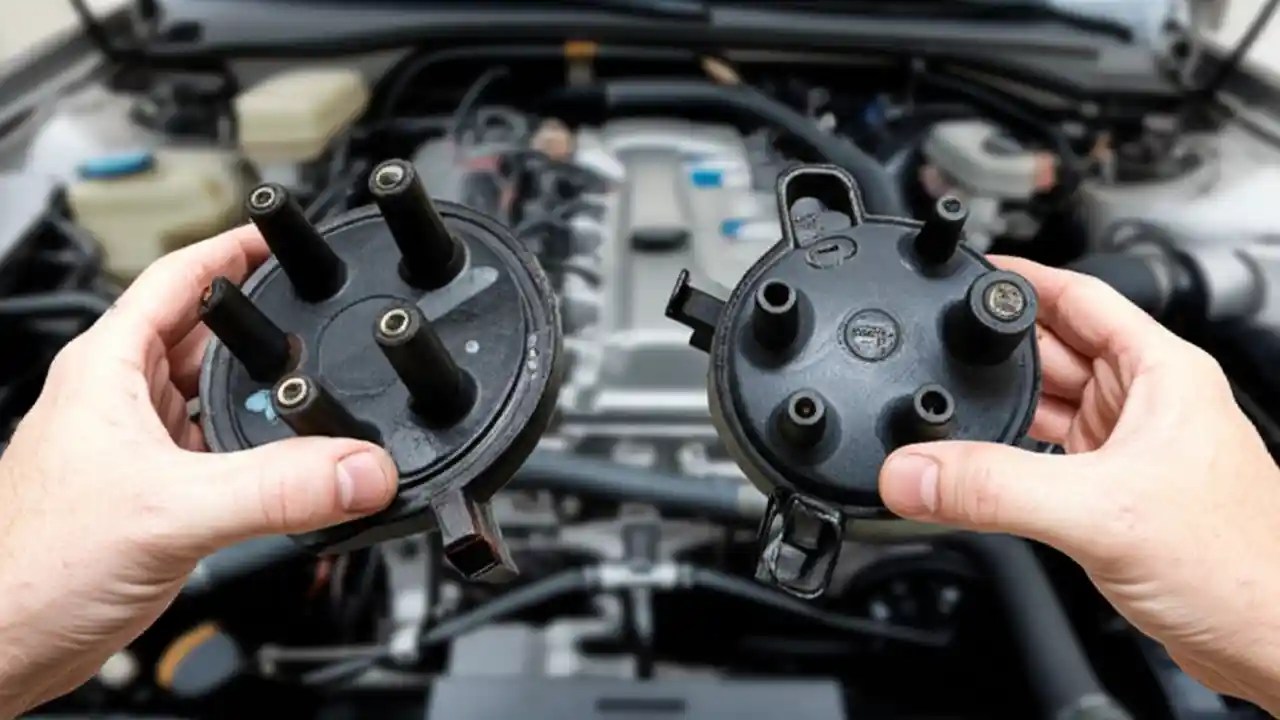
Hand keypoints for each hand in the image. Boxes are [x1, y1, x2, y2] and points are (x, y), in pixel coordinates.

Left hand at [0, 226, 397, 715]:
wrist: (2, 644)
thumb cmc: (33, 568)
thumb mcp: (172, 512)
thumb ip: (278, 488)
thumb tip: (361, 467)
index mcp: (108, 369)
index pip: (178, 277)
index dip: (234, 248)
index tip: (283, 232)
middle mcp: (118, 398)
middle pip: (203, 335)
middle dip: (262, 325)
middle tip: (321, 319)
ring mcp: (131, 443)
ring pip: (207, 392)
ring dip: (255, 391)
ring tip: (312, 390)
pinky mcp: (147, 488)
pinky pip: (210, 445)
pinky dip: (248, 443)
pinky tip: (279, 463)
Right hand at [879, 257, 1279, 711]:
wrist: (1266, 641)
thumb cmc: (1237, 568)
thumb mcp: (1098, 512)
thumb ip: (994, 487)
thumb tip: (912, 470)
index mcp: (1162, 373)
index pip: (1080, 296)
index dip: (1023, 280)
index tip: (969, 275)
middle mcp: (1149, 403)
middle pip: (1055, 352)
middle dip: (998, 355)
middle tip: (940, 359)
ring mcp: (1134, 448)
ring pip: (1052, 405)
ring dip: (1004, 410)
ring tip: (953, 416)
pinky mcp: (1119, 493)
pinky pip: (1051, 454)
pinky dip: (1015, 456)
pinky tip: (987, 470)